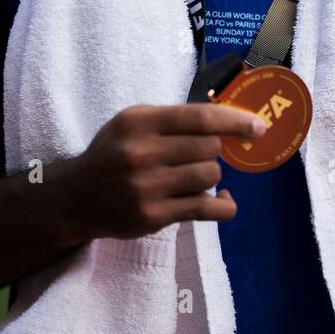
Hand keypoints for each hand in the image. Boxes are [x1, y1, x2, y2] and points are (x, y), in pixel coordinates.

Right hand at [63, 103, 265, 241]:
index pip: (200, 117)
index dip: (235, 121)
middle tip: (198, 154)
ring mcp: (147, 187)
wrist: (75, 198)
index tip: (258, 127)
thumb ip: (174, 119)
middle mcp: (142, 153)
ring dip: (211, 175)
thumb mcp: (133, 123)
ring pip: (210, 175)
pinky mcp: (153, 216)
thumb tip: (230, 119)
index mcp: (139, 122)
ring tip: (192, 176)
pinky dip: (224, 204)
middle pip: (210, 147)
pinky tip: (222, 199)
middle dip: (213, 150)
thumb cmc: (113, 153)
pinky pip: (207, 208)